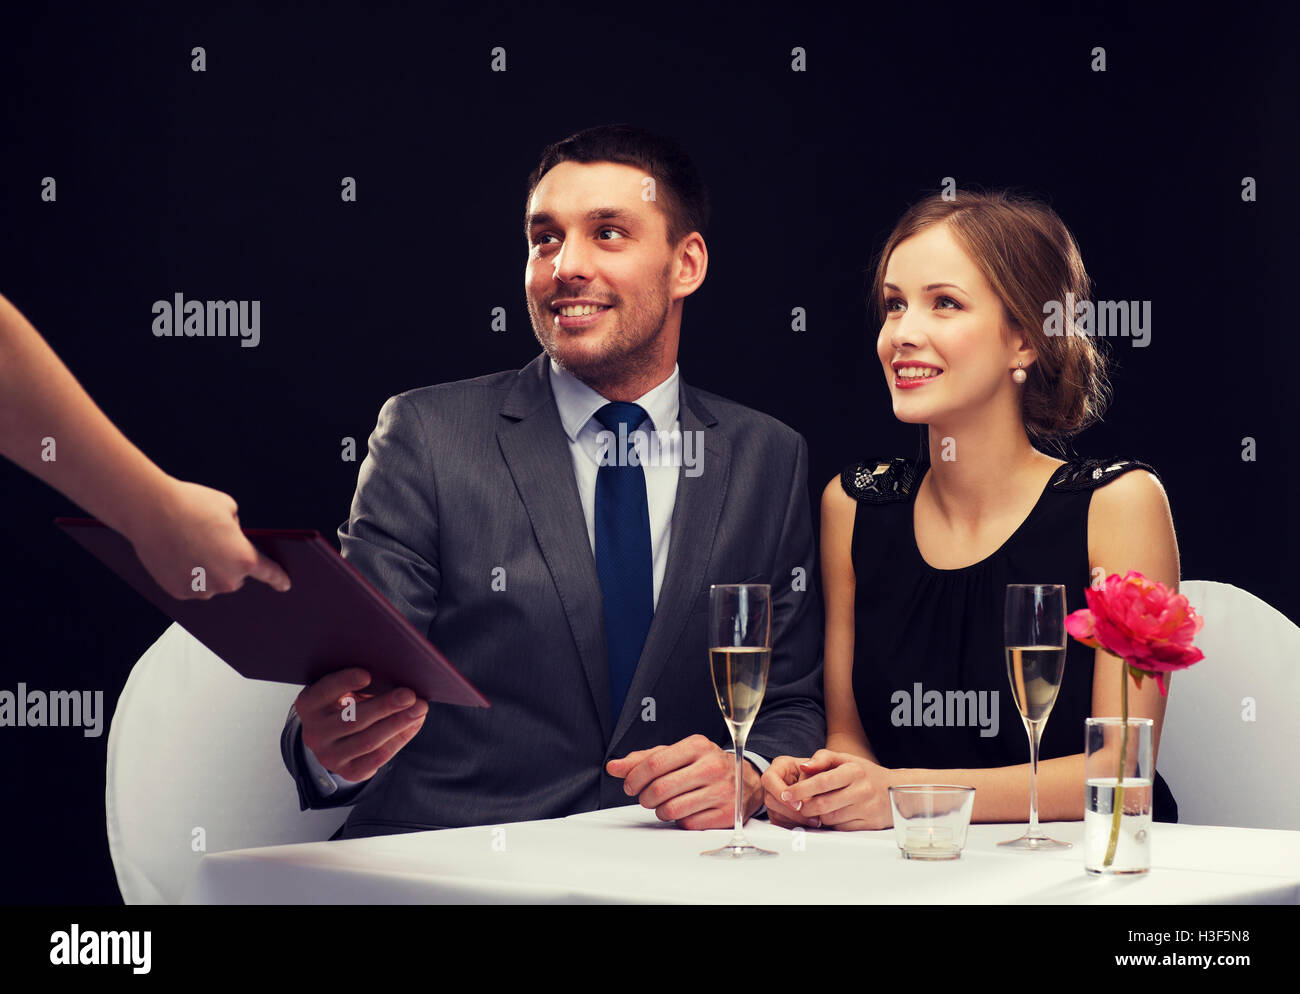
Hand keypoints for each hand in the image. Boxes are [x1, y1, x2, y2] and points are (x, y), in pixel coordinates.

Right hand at [127, 476, 290, 598]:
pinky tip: (177, 555)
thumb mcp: (228, 509)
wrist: (150, 510)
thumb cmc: (191, 505)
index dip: (277, 578)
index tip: (284, 585)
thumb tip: (232, 540)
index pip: (267, 572)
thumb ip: (237, 530)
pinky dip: (187, 575)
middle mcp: (225, 580)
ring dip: (207, 571)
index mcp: (244, 559)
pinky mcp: (179, 592)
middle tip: (209, 542)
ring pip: (211, 584)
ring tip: (189, 546)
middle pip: (235, 577)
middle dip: (228, 563)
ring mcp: (201, 590)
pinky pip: (191, 586)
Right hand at [296, 668, 426, 781]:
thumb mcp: (341, 690)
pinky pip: (379, 757)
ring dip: (398, 723)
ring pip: (368, 740)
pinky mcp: (349, 772)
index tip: (367, 674)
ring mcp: (330, 756)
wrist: (334, 739)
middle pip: (352, 720)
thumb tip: (395, 673)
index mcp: (308, 705)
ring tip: (419, 708)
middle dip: (384, 706)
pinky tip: (415, 723)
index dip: (344, 682)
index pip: (324, 692)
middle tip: (409, 694)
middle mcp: (314, 733)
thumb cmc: (343, 702)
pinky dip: (400, 738)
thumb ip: (360, 681)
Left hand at [605, 733, 761, 829]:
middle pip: (660, 788)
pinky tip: (684, 811)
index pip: (654, 764)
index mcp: (697, 746)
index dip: (634, 778)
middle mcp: (711, 766)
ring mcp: (721, 791)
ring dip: (660, 811)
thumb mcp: (677, 754)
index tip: (629, 785)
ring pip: (671, 809)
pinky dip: (679, 821)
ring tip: (664, 804)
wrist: (747, 780)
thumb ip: (644, 759)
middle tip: (646, 797)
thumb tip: (614, 767)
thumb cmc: (705, 765)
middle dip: (644, 797)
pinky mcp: (725, 814)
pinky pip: (687, 823)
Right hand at [761, 755, 823, 828]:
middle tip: (812, 817)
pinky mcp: (777, 812)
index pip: (770, 779)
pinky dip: (796, 825)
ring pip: (776, 814)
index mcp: (779, 766)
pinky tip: (809, 823)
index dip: (781, 793)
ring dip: (796, 821)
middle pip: (771, 800)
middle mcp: (773, 783)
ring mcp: (773, 798)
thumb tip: (806, 800)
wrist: (822, 778)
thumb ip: (810, 779)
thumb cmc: (819, 769)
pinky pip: (781, 823)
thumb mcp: (818, 767)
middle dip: (792, 812)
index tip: (798, 804)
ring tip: (815, 822)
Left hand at [775, 749, 895, 830]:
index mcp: (854, 770)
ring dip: (819, 816)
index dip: (801, 789)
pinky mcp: (870, 824)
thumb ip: (822, 758)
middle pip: (824, 804)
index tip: (787, 794)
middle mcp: (862, 789)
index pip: (822, 781)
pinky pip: (841, 828)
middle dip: (806, 807)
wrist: (894, 790)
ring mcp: (867, 808)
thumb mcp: (846, 759)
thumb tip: (803, 767)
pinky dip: (833, 824)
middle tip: (799, 805)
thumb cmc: (863, 774)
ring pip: (831, 818)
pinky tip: (835, 815)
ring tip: (820, 808)